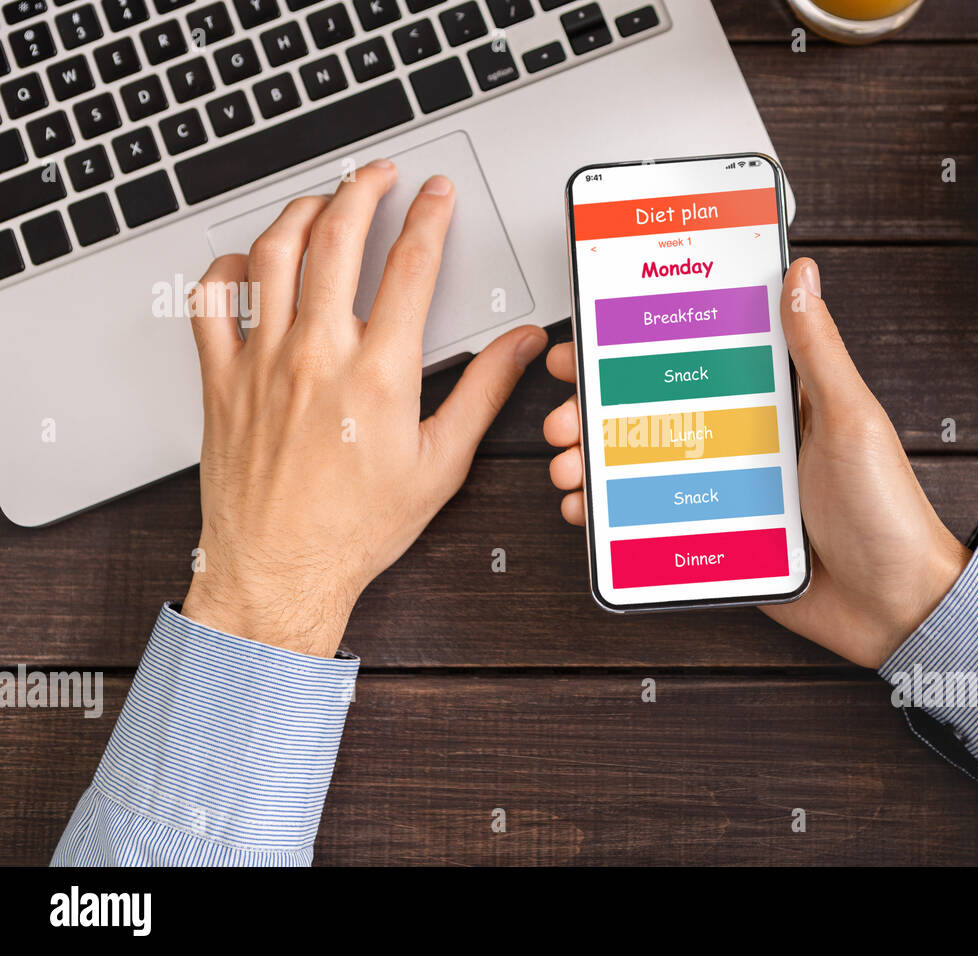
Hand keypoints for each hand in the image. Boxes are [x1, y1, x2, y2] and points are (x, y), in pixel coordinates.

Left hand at [182, 161, 546, 657]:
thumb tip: (519, 348)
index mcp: (378, 374)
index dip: (428, 216)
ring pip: (273, 255)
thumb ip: (483, 393)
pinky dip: (228, 267)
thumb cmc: (355, 528)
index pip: (409, 266)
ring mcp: (262, 363)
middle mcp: (317, 356)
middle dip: (362, 189)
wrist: (281, 570)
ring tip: (323, 201)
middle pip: (336, 239)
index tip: (435, 194)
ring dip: (301, 213)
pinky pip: (210, 302)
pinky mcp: (221, 380)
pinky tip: (248, 261)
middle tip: (380, 174)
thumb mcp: (440, 463)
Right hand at [542, 257, 967, 667]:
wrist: (894, 606)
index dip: (638, 347)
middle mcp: (746, 441)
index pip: (695, 358)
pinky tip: (589, 512)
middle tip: (564, 415)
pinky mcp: (720, 538)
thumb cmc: (886, 512)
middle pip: (656, 413)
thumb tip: (801, 275)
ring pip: (646, 466)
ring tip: (566, 466)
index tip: (591, 342)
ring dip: (596, 462)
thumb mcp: (852, 419)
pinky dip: (615, 517)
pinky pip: (656, 521)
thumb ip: (817, 351)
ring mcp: (729, 491)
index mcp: (777, 401)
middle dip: (597, 410)